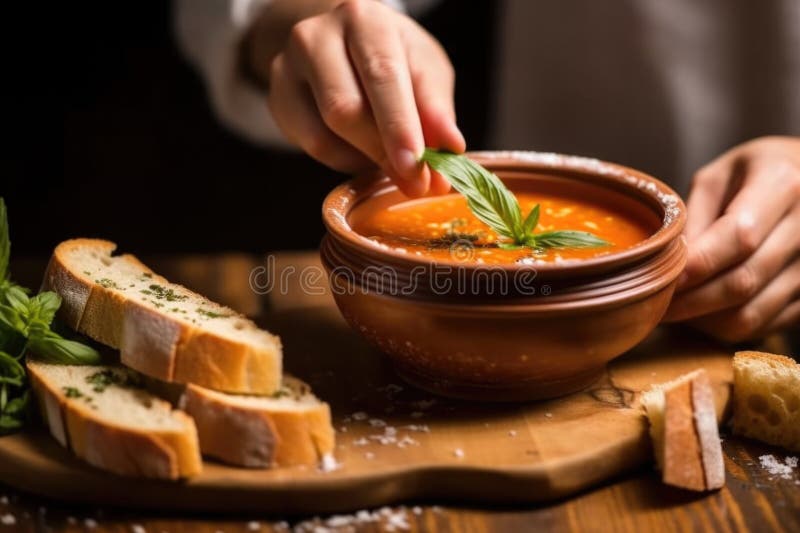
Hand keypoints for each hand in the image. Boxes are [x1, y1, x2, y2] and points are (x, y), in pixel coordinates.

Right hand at [246, 0, 464, 196]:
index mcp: (364, 19)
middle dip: (384, 152)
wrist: (344, 43)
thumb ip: (436, 108)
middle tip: (415, 182)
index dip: (400, 127)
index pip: (382, 75)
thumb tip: (450, 147)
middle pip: (346, 109)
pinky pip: (311, 145)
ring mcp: (288, 66)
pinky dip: (344, 159)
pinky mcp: (278, 97)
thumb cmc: (392, 57)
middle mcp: (318, 35)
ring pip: (324, 133)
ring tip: (392, 160)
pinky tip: (362, 151)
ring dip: (365, 158)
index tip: (417, 167)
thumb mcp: (424, 70)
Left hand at [663, 136, 799, 341]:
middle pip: (744, 281)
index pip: (739, 236)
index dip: (696, 265)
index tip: (661, 280)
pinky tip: (707, 314)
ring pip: (753, 313)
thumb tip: (667, 265)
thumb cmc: (754, 175)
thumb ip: (694, 218)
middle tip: (655, 306)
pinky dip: (729, 327)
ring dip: (706, 321)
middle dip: (691, 301)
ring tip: (676, 310)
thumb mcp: (718, 178)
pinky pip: (766, 325)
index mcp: (783, 183)